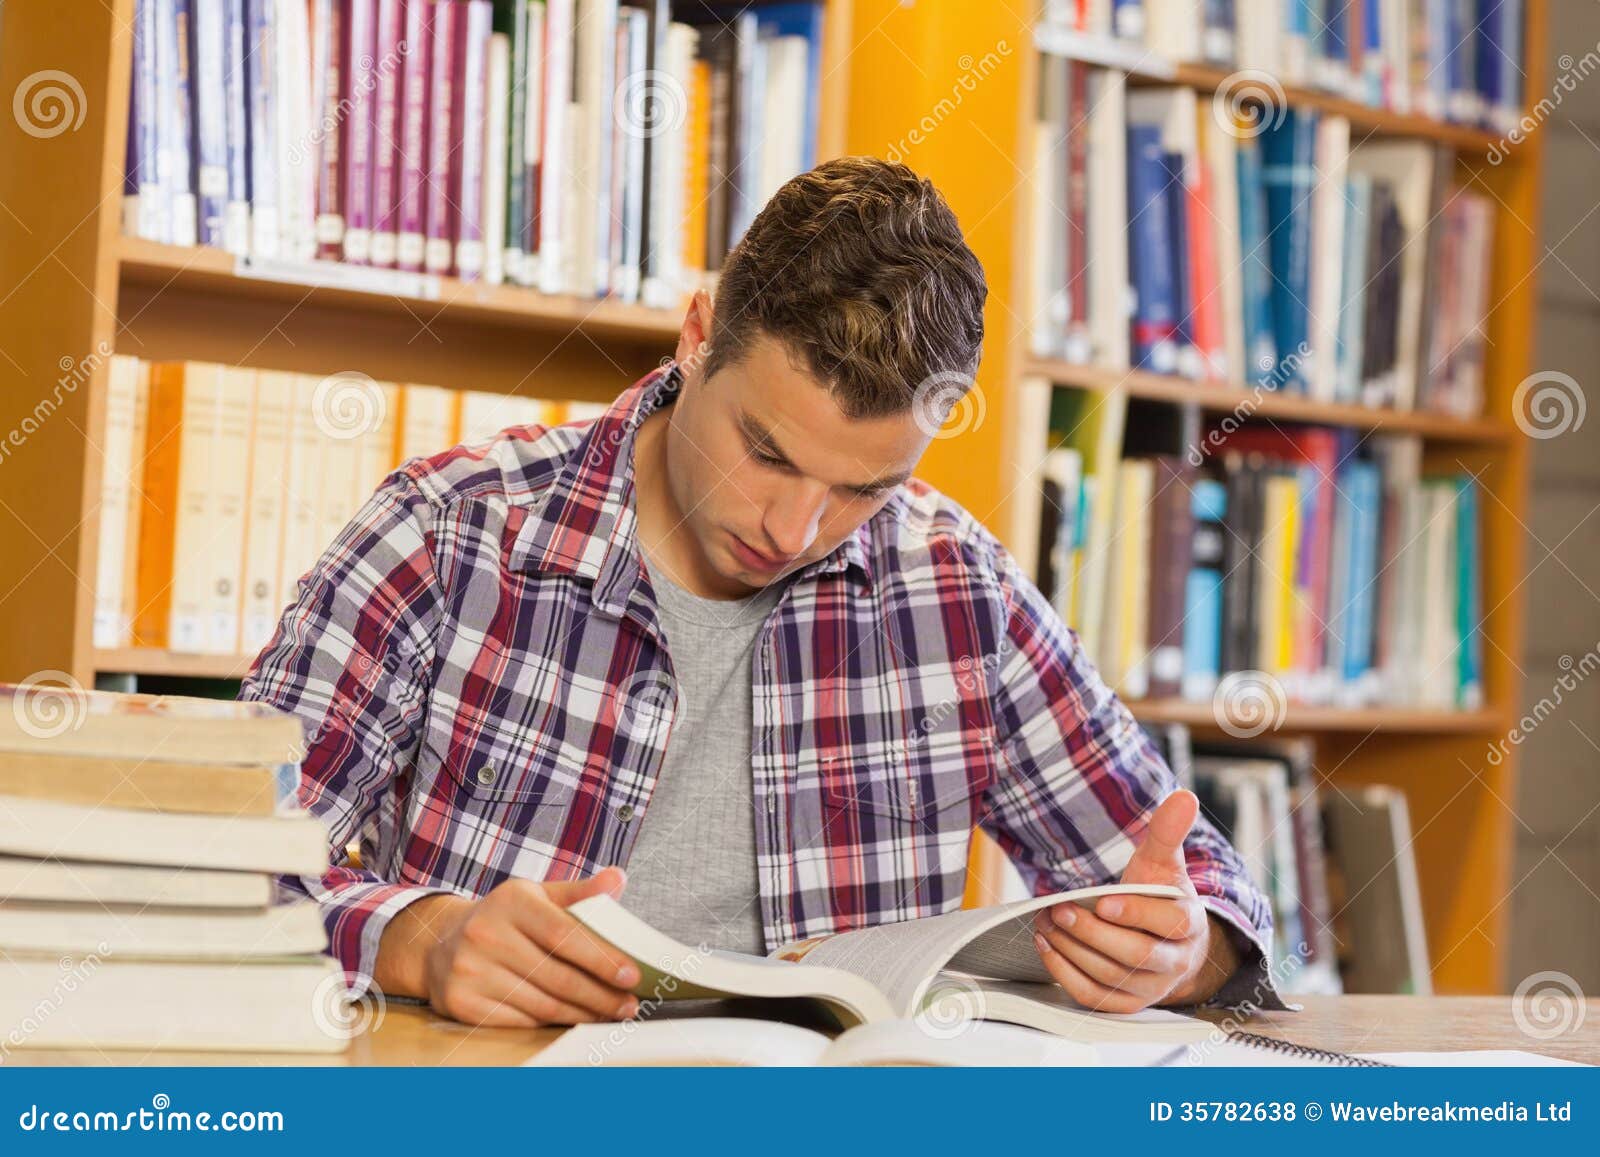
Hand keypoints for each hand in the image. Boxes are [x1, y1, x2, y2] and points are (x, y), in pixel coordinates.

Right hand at [380, 868, 642, 1026]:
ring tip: (610, 1013)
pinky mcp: (462, 1002)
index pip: (563, 933)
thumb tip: (618, 879)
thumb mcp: (537, 896)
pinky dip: (553, 1023)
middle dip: (600, 994)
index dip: (600, 957)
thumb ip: (580, 892)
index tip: (631, 974)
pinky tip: (575, 1019)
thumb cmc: (505, 918)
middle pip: (557, 975)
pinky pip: (521, 1021)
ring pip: (542, 1004)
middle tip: (629, 1004)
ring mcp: (470, 970)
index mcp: (511, 901)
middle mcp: (486, 934)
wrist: (441, 943)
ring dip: (583, 1013)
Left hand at [1031, 790, 1238, 1012]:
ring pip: (1111, 976)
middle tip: (1061, 910)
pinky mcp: (1124, 1004)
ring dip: (1072, 949)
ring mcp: (1149, 987)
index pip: (1170, 923)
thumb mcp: (1162, 863)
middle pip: (1136, 954)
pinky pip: (1094, 996)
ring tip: (1046, 920)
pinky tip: (1046, 945)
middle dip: (1093, 933)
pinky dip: (1065, 972)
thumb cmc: (1159, 897)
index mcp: (1188, 924)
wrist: (1164, 943)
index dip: (1137, 912)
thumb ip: (1167, 832)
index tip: (1104, 902)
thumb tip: (1184, 797)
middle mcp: (1173, 961)